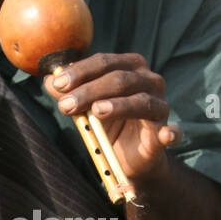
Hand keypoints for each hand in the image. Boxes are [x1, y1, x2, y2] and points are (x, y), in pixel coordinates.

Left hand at [43, 53, 180, 183]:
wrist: (127, 157)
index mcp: (130, 67)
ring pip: (141, 101)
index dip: (81, 71)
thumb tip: (49, 80)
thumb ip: (69, 93)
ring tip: (96, 112)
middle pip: (120, 80)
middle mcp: (149, 81)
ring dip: (118, 106)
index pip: (105, 62)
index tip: (58, 84)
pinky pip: (170, 132)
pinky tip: (166, 135)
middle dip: (90, 90)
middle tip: (66, 105)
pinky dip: (171, 133)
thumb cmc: (107, 123)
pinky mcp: (164, 133)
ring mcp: (160, 106)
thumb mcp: (84, 107)